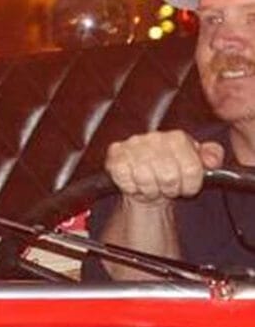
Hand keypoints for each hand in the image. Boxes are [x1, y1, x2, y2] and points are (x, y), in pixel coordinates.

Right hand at [104, 130, 224, 205]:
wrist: (147, 179)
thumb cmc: (173, 171)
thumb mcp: (198, 164)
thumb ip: (211, 156)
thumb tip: (211, 159)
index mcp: (177, 137)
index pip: (191, 169)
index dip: (190, 185)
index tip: (186, 186)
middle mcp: (154, 137)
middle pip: (168, 176)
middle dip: (170, 189)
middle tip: (168, 187)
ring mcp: (132, 145)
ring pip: (146, 179)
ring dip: (151, 190)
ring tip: (153, 185)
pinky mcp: (115, 154)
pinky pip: (126, 179)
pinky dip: (132, 187)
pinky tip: (137, 182)